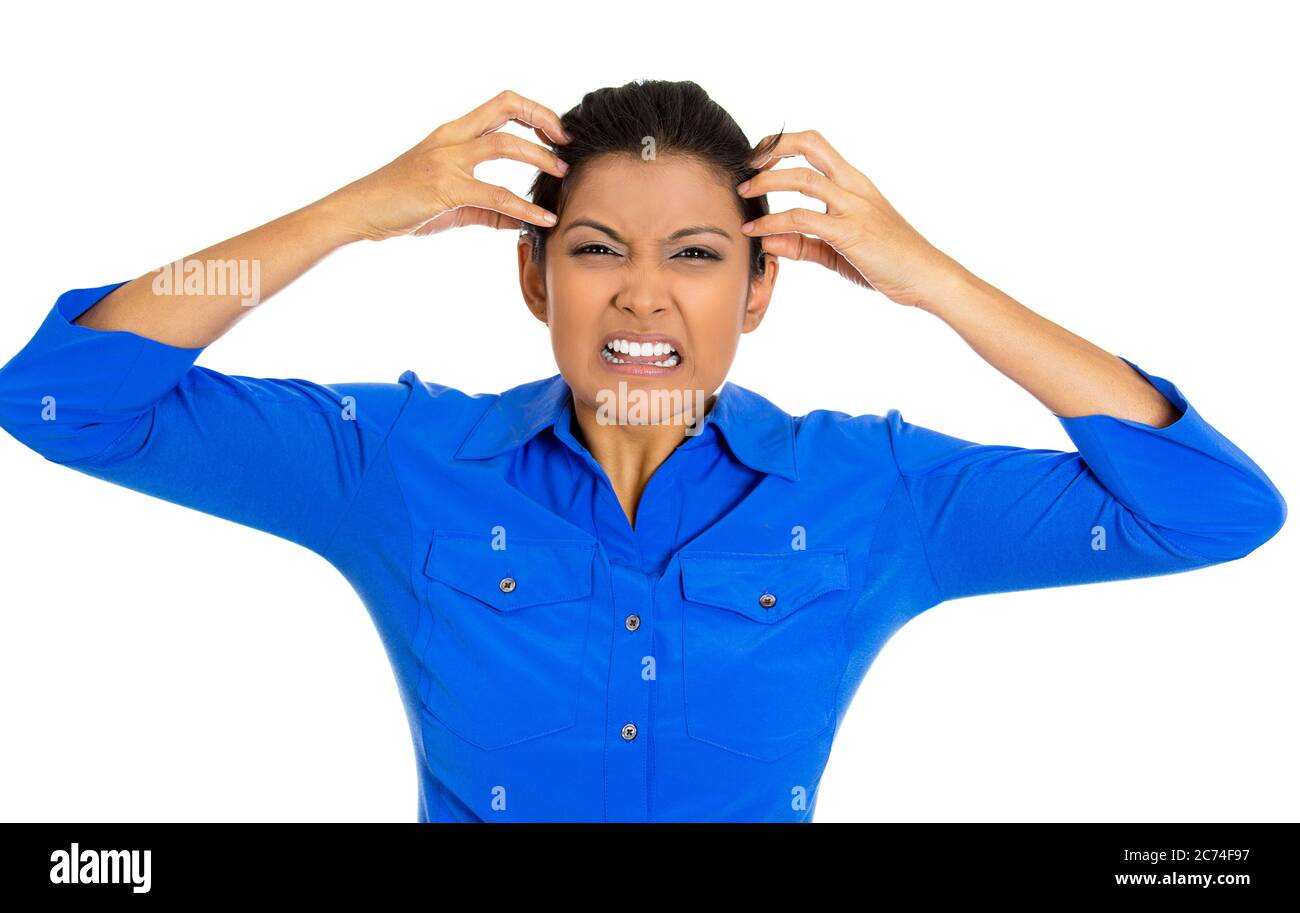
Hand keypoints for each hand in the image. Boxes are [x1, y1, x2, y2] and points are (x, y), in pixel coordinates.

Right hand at [327, 90, 571, 241]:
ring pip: (504, 144)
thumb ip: (486, 209)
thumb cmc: (401, 206)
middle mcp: (452, 138)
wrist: (359, 212)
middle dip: (543, 120)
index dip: (533, 111)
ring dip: (539, 156)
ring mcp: (447, 160)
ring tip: (561, 173)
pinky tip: (542, 217)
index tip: (555, 133)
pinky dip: (524, 206)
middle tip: (566, 145)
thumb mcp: (451, 205)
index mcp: (453, 134)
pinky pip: (494, 195)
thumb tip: (519, 219)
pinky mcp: (444, 188)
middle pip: (505, 107)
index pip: (500, 105)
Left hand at [737, 130, 959, 307]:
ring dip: (767, 182)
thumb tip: (767, 239)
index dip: (784, 144)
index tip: (758, 159)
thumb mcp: (838, 251)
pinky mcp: (851, 232)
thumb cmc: (889, 263)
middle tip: (745, 167)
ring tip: (744, 194)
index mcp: (855, 184)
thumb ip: (803, 244)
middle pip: (810, 145)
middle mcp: (855, 187)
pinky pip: (805, 219)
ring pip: (804, 178)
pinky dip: (775, 222)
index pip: (816, 145)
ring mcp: (854, 207)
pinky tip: (757, 231)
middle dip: (772, 149)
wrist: (927, 278)